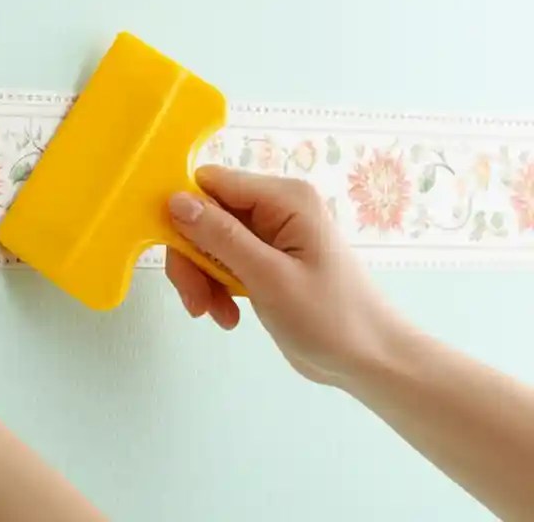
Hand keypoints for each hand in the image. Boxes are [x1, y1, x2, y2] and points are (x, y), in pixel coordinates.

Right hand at [164, 166, 406, 386]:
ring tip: (215, 313)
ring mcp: (270, 235)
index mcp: (285, 198)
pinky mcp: (264, 261)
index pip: (212, 183)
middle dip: (193, 258)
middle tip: (195, 300)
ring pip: (208, 242)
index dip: (185, 212)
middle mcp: (276, 208)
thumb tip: (175, 200)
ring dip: (203, 279)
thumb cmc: (329, 317)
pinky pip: (222, 263)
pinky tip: (228, 315)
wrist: (369, 360)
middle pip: (205, 216)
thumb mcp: (269, 276)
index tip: (173, 251)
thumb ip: (220, 236)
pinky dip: (216, 289)